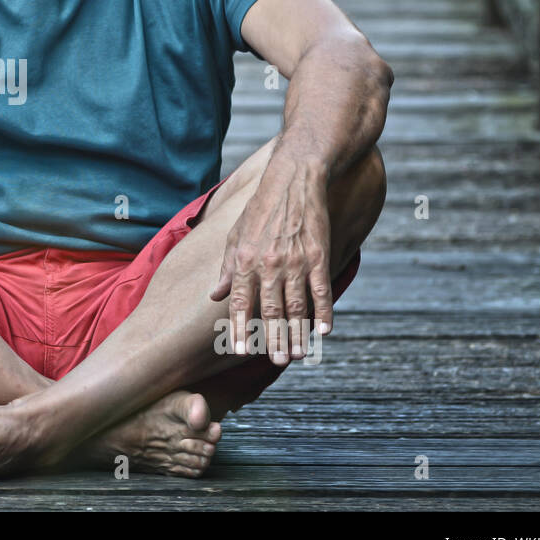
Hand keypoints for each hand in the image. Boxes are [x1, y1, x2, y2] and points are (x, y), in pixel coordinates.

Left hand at [208, 154, 332, 364]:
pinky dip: (323, 311)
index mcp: (245, 259)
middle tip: (274, 361)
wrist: (293, 179)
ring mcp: (295, 260)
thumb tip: (215, 295)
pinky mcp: (318, 255)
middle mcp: (269, 263)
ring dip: (297, 332)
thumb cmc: (261, 208)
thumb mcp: (235, 235)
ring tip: (297, 354)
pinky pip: (321, 289)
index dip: (239, 327)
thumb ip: (227, 267)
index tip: (236, 350)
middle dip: (272, 338)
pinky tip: (324, 331)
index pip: (240, 301)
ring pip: (297, 305)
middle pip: (271, 309)